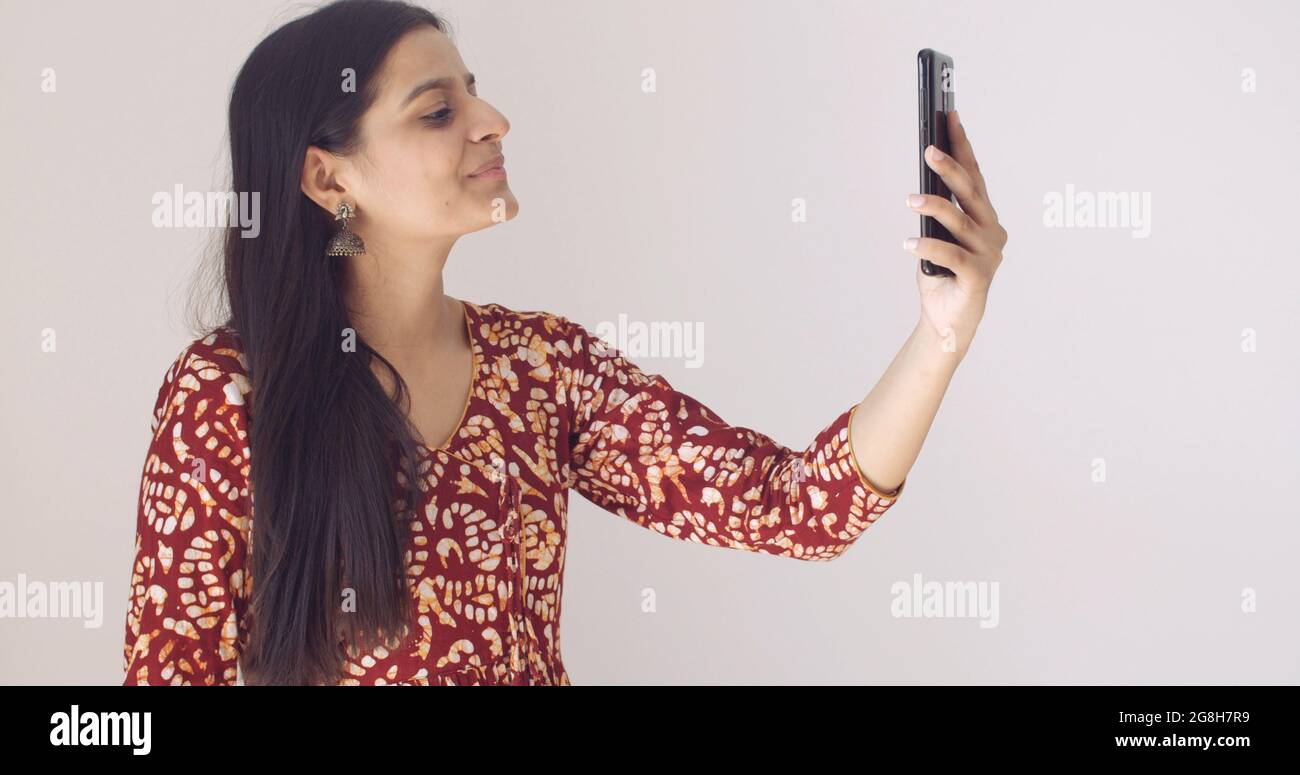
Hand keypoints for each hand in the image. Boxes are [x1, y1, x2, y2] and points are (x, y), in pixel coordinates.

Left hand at [905, 110, 1006, 354]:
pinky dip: (929, 247)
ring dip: (934, 206)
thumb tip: (921, 186)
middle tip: (929, 149)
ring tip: (910, 198)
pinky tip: (909, 243)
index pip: (974, 176)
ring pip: (960, 222)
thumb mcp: (937, 238)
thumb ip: (937, 214)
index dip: (962, 145)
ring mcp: (989, 254)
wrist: (947, 323)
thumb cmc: (942, 276)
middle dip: (951, 167)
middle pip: (971, 192)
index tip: (950, 116)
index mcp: (985, 218)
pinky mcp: (979, 276)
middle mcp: (992, 232)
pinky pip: (952, 255)